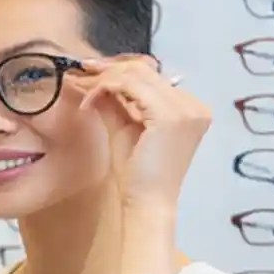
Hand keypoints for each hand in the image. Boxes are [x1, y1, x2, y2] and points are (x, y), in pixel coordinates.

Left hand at [70, 54, 211, 214]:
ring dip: (102, 79)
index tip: (88, 72)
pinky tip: (87, 102)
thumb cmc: (137, 174)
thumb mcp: (126, 128)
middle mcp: (193, 106)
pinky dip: (104, 88)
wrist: (147, 203)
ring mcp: (185, 110)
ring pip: (135, 75)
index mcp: (190, 109)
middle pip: (143, 70)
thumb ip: (117, 103)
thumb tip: (96, 78)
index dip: (117, 71)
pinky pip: (130, 87)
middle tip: (79, 72)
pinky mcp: (170, 116)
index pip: (151, 76)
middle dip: (106, 70)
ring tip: (79, 87)